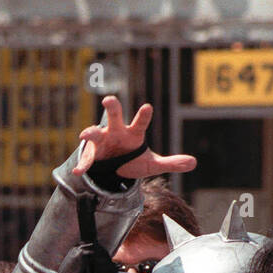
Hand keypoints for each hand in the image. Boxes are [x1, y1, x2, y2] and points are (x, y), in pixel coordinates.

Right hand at [73, 96, 197, 179]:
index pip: (140, 122)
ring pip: (95, 133)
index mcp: (133, 133)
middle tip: (109, 100)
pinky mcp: (92, 156)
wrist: (114, 169)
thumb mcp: (152, 164)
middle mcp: (117, 132)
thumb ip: (171, 163)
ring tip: (83, 135)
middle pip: (114, 116)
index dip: (144, 115)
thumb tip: (193, 163)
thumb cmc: (133, 159)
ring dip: (89, 133)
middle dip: (112, 107)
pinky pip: (86, 160)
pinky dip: (82, 166)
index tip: (147, 107)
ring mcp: (102, 142)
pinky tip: (78, 172)